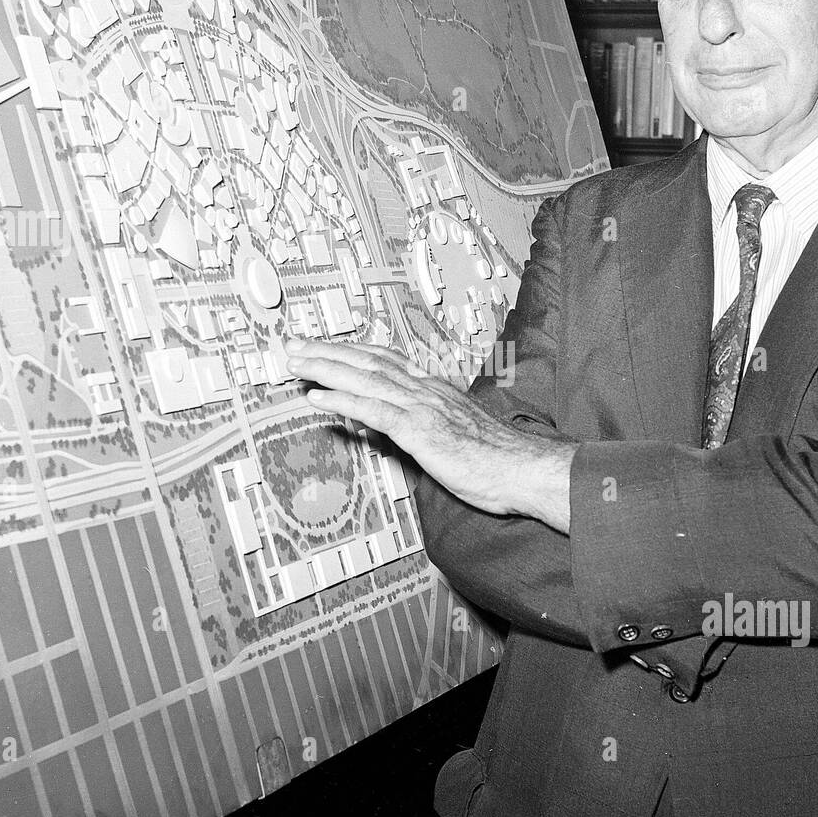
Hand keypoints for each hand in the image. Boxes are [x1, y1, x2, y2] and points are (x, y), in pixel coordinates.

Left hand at [283, 339, 574, 527]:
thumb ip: (419, 426)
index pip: (385, 361)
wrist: (523, 470)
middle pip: (368, 362)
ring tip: (295, 363)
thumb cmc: (497, 460)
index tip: (324, 346)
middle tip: (293, 346)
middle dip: (327, 352)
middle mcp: (425, 390)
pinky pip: (374, 410)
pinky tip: (317, 396)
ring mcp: (422, 408)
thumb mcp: (453, 436)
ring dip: (325, 368)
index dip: (351, 351)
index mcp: (434, 390)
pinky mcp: (419, 430)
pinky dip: (342, 399)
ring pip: (365, 378)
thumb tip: (383, 425)